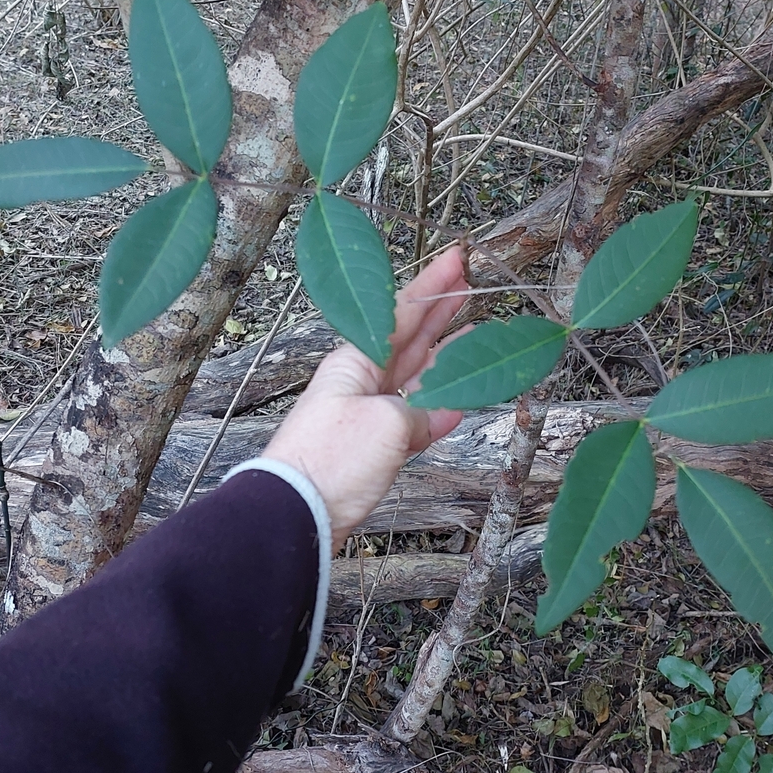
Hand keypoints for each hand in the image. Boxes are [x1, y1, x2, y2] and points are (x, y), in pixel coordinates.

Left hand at [262, 248, 469, 552]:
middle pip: (410, 338)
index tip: (458, 258)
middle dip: (440, 311)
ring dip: (447, 356)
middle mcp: (363, 382)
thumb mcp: (385, 424)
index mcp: (357, 362)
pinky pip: (418, 419)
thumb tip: (434, 415)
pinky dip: (441, 409)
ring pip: (417, 377)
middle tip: (469, 284)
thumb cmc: (331, 459)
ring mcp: (370, 415)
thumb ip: (419, 411)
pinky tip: (463, 400)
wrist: (296, 514)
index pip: (402, 313)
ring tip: (476, 332)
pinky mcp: (376, 449)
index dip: (433, 285)